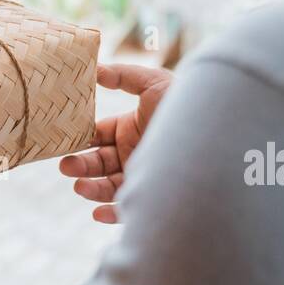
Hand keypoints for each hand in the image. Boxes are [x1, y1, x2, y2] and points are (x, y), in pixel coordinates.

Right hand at [59, 63, 172, 222]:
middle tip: (65, 166)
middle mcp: (134, 155)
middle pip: (99, 164)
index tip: (64, 141)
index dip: (81, 140)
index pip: (97, 137)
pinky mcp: (155, 198)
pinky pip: (130, 212)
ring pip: (110, 188)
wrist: (218, 129)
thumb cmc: (186, 103)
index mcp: (129, 130)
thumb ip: (122, 75)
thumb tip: (95, 70)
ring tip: (80, 187)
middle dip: (81, 166)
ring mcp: (144, 178)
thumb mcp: (153, 82)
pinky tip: (98, 213)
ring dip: (92, 189)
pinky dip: (112, 214)